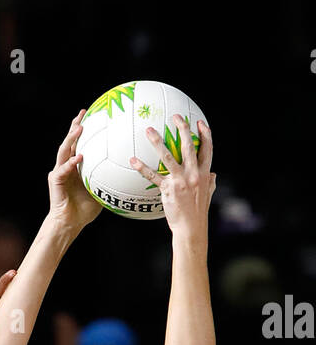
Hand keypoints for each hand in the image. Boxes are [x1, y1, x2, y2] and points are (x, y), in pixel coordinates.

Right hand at [47, 111, 102, 234]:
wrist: (69, 223)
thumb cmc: (85, 209)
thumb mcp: (102, 191)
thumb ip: (110, 179)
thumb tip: (130, 172)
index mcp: (75, 166)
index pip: (78, 143)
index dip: (83, 129)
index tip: (92, 115)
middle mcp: (65, 166)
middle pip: (69, 141)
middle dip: (75, 126)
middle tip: (83, 113)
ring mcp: (59, 172)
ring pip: (64, 151)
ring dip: (71, 139)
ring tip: (80, 128)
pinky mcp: (55, 181)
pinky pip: (64, 169)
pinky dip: (71, 163)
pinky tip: (80, 156)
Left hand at [131, 116, 215, 235]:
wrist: (191, 228)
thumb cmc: (198, 212)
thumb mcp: (208, 194)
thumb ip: (210, 182)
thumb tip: (213, 174)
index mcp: (204, 173)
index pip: (208, 149)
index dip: (205, 134)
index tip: (200, 123)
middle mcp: (194, 174)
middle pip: (189, 147)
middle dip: (183, 129)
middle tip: (175, 116)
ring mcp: (181, 181)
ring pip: (169, 157)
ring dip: (158, 142)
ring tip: (149, 130)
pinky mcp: (168, 190)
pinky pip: (153, 176)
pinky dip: (142, 168)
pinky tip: (133, 160)